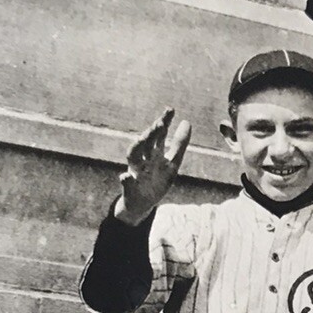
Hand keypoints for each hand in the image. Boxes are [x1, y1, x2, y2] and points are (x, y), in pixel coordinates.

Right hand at [116, 108, 191, 224]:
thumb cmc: (157, 180)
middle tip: (160, 123)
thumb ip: (179, 144)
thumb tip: (187, 121)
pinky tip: (125, 177)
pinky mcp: (129, 187)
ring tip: (142, 139)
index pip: (159, 134)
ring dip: (137, 147)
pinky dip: (125, 180)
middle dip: (152, 133)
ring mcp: (135, 171)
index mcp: (154, 152)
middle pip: (146, 142)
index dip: (164, 122)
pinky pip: (126, 183)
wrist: (142, 203)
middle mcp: (143, 158)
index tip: (171, 109)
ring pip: (133, 156)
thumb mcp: (172, 163)